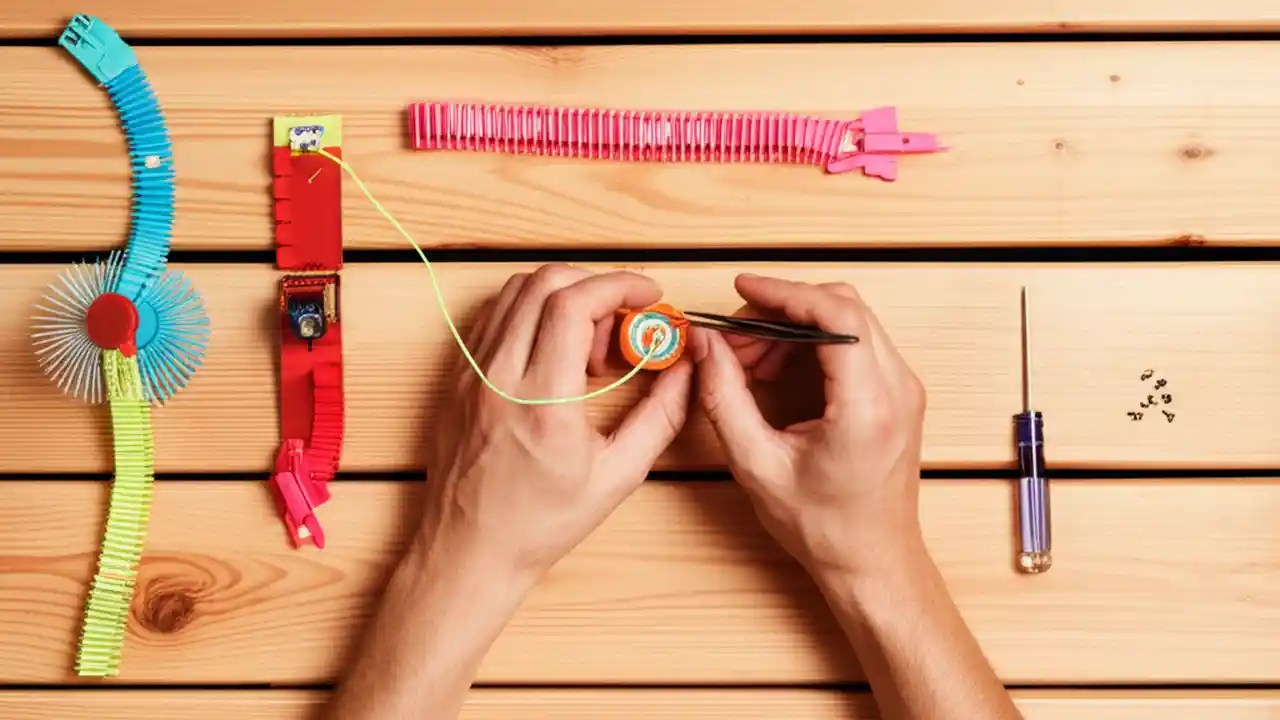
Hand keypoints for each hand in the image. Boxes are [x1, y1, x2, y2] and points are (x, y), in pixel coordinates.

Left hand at [421, 263, 692, 582]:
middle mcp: (498, 377)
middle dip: (595, 285)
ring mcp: (469, 374)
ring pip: (515, 292)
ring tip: (588, 343)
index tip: (648, 294)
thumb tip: (686, 369)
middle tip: (622, 322)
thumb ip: (660, 416)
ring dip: (561, 297)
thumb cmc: (539, 524)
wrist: (469, 551)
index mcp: (542, 402)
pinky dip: (529, 313)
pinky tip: (553, 348)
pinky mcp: (456, 377)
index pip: (574, 303)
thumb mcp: (617, 476)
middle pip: (545, 283)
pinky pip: (493, 317)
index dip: (619, 284)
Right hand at [689, 274, 926, 578]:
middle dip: (782, 310)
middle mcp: (897, 388)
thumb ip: (724, 398)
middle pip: (843, 307)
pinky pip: (856, 343)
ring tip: (748, 360)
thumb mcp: (757, 465)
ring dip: (795, 327)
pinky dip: (813, 344)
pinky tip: (775, 369)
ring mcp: (904, 389)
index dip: (784, 293)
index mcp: (868, 406)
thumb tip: (704, 346)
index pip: (836, 315)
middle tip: (735, 337)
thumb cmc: (822, 526)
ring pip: (849, 321)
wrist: (872, 561)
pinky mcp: (898, 394)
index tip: (743, 289)